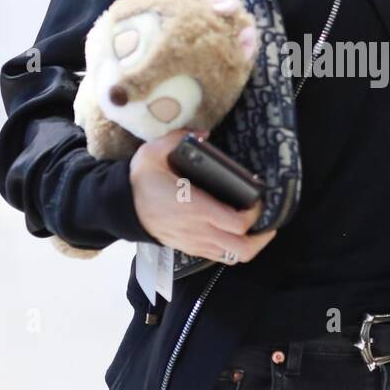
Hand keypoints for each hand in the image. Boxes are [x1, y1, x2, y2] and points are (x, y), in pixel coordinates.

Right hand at [129, 127, 276, 262]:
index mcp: (194, 207)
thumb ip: (178, 139)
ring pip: (233, 257)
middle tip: (268, 222)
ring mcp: (195, 243)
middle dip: (262, 238)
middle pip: (242, 249)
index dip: (255, 214)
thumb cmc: (141, 180)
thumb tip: (204, 133)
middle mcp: (198, 230)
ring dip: (250, 245)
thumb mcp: (153, 152)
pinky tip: (237, 233)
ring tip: (258, 229)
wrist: (121, 206)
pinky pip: (220, 256)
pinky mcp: (190, 248)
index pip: (237, 222)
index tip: (258, 198)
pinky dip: (234, 248)